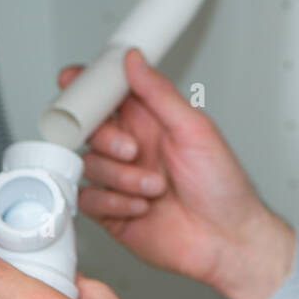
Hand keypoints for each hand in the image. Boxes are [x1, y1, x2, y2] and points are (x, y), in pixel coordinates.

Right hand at [58, 49, 293, 298]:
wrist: (227, 239)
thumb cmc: (223, 185)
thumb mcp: (195, 129)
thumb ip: (159, 94)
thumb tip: (133, 59)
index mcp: (150, 122)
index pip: (108, 95)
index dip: (87, 87)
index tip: (72, 80)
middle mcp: (132, 148)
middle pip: (90, 129)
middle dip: (107, 139)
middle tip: (133, 150)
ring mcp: (120, 179)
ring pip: (89, 165)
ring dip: (121, 177)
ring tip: (154, 188)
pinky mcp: (111, 211)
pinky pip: (89, 199)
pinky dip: (114, 203)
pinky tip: (141, 207)